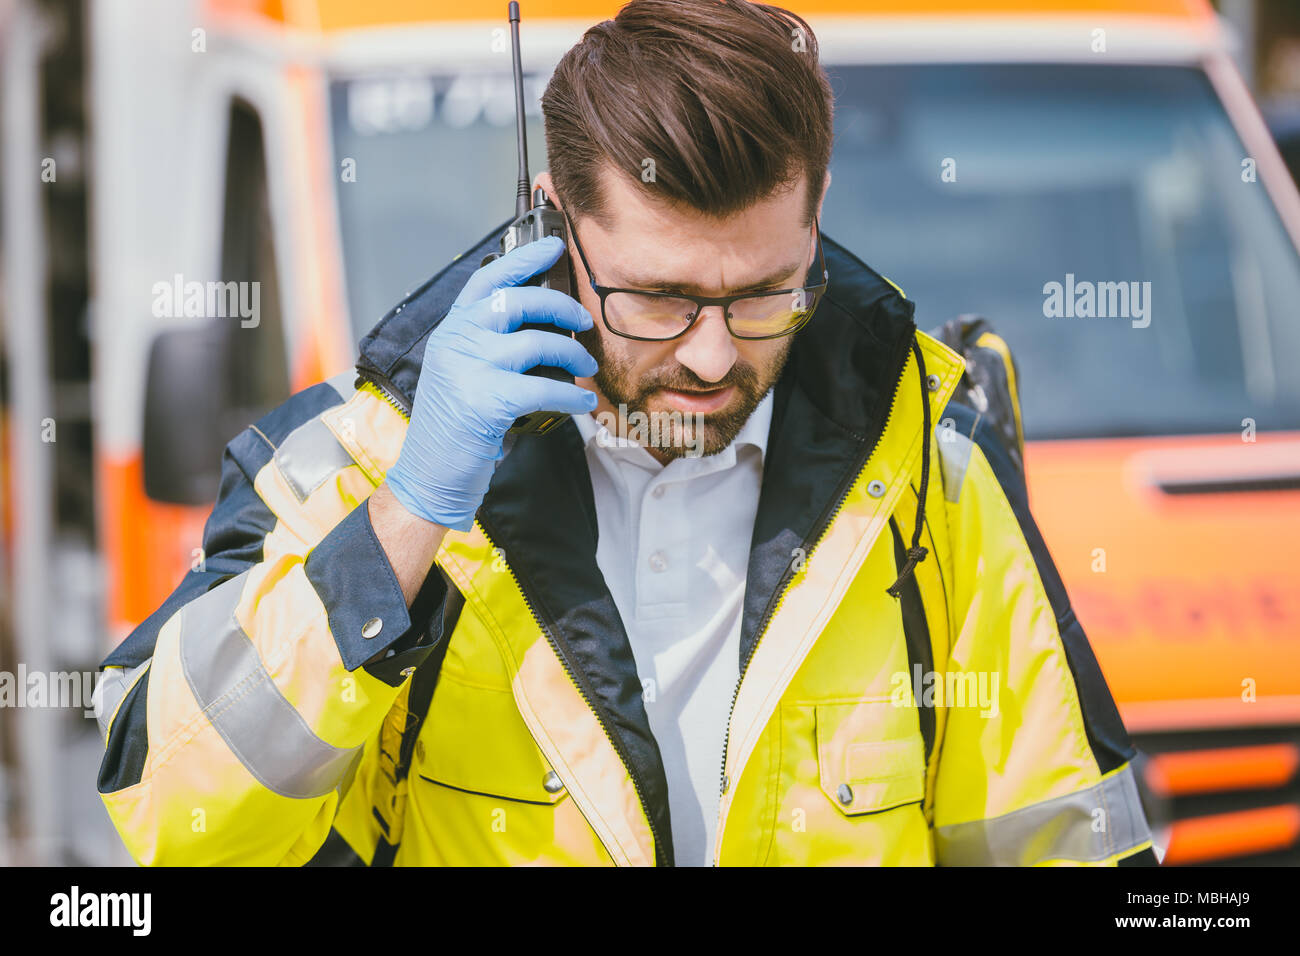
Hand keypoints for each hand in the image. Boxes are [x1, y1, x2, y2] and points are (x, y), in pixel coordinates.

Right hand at [384, 236, 597, 530]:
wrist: (430, 475)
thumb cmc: (454, 426)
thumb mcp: (461, 371)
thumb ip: (487, 342)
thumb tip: (543, 323)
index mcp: (452, 329)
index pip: (488, 279)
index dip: (523, 259)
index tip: (555, 247)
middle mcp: (456, 341)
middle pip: (518, 302)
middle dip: (561, 307)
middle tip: (583, 323)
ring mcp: (469, 368)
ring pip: (538, 343)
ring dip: (573, 354)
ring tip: (586, 368)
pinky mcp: (485, 401)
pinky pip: (544, 388)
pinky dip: (571, 395)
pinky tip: (583, 402)